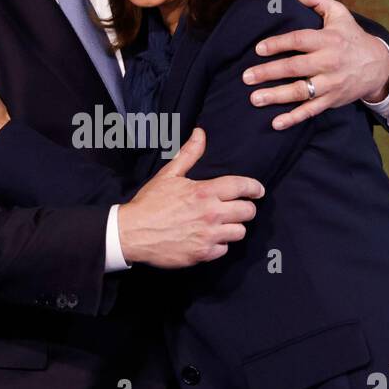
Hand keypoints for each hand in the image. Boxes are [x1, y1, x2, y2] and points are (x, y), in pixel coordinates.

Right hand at [117, 128, 263, 267]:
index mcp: (204, 192)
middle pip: (248, 212)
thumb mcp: (169, 175)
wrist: (131, 232)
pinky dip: (220, 245)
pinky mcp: (202, 254)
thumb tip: (200, 133)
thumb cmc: (149, 203)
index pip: (242, 187)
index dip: (254, 188)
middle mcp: (210, 214)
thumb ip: (189, 154)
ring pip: (240, 232)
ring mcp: (208, 236)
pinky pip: (224, 249)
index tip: (258, 190)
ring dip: (234, 227)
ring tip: (224, 224)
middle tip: (239, 208)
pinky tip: (210, 238)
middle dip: (246, 208)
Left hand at [243, 0, 388, 129]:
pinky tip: (276, 123)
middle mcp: (328, 62)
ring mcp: (330, 83)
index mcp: (328, 40)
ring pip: (300, 91)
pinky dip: (294, 118)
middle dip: (269, 72)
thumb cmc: (352, 37)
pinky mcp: (332, 100)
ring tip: (254, 99)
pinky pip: (311, 110)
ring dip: (276, 96)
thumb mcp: (339, 14)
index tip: (258, 49)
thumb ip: (316, 0)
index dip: (278, 44)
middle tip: (246, 77)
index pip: (299, 40)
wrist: (379, 65)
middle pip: (295, 68)